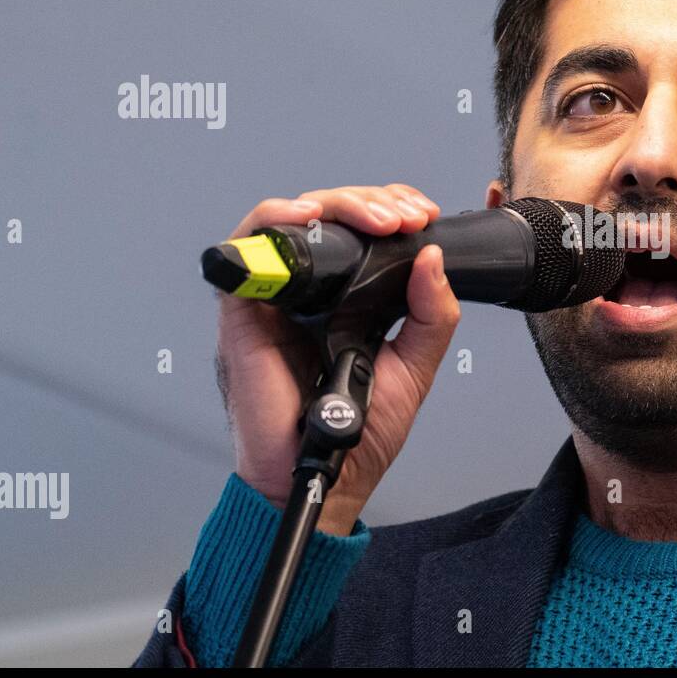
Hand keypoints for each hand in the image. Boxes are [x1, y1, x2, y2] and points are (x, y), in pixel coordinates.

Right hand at [215, 184, 459, 534]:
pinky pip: (246, 249)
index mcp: (348, 298)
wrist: (325, 475)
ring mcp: (275, 297)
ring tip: (375, 220)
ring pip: (291, 219)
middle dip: (371, 202)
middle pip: (329, 214)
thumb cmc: (361, 431)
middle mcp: (310, 290)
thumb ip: (432, 314)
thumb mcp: (416, 366)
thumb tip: (433, 256)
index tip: (422, 216)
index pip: (362, 230)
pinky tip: (308, 217)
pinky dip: (274, 221)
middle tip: (405, 219)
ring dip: (335, 205)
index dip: (389, 208)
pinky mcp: (243, 310)